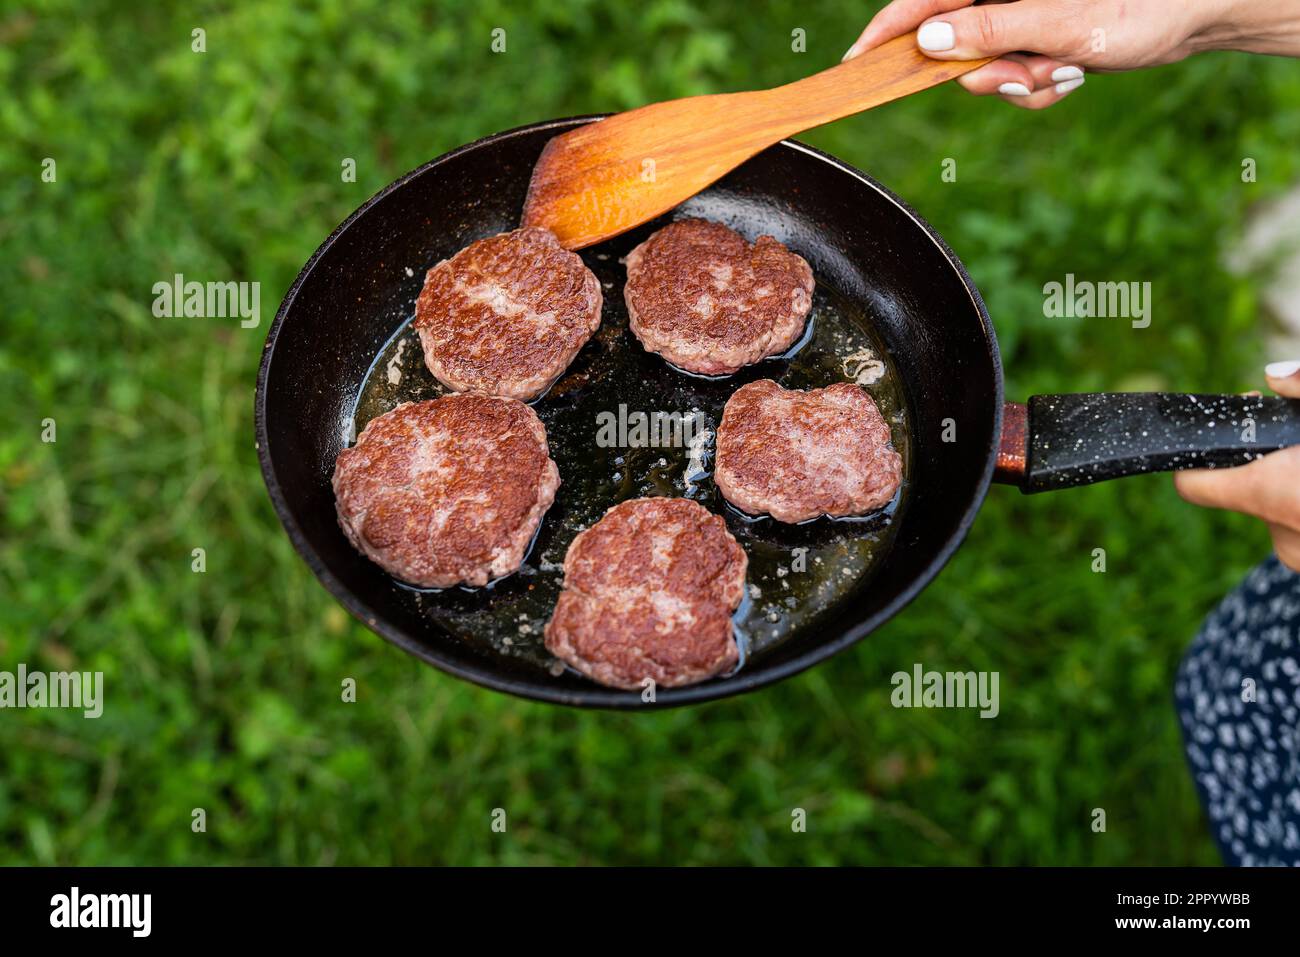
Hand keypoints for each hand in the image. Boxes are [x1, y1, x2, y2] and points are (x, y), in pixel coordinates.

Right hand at [844, 0, 1299, 108]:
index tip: (858, 66)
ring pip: (986, 68)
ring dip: (1020, 84)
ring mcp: (1020, 15)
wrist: (1197, 14)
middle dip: (984, 73)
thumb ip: (990, 30)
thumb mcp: (1058, 25)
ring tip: (1064, 70)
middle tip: (1022, 75)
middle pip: (953, 45)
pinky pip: (1015, 78)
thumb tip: (930, 39)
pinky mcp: (1037, 36)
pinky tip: (1071, 74)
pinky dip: (1038, 88)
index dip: (886, 33)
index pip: (920, 2)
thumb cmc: (1137, 6)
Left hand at [1175, 362, 1299, 571]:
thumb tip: (1274, 376)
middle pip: (1246, 487)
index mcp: (1274, 493)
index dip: (1197, 457)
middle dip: (1268, 461)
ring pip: (1278, 506)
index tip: (1224, 429)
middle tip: (1293, 436)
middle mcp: (1283, 535)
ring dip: (1292, 484)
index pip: (1191, 484)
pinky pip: (1299, 525)